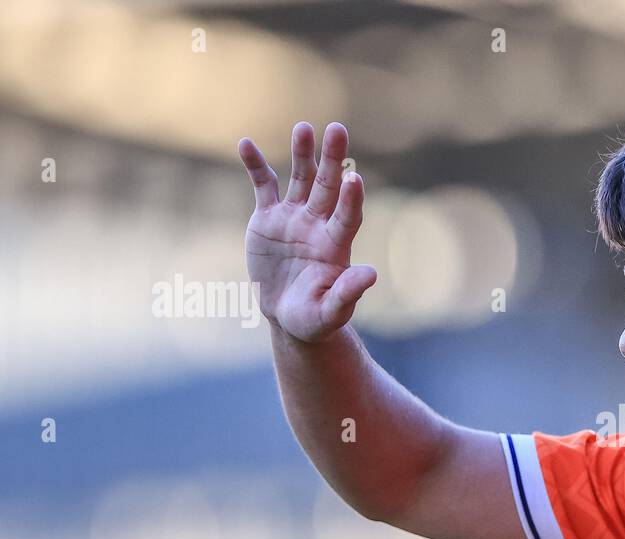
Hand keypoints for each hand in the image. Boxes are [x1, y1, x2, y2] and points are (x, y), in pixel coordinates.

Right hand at [238, 122, 376, 340]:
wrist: (288, 314)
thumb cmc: (315, 317)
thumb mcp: (330, 312)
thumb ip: (347, 293)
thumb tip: (370, 275)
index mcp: (335, 245)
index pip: (347, 216)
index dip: (351, 199)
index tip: (355, 179)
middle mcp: (318, 224)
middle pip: (328, 186)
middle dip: (332, 159)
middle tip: (337, 129)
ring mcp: (293, 217)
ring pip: (300, 178)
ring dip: (302, 153)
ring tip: (303, 127)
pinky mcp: (268, 217)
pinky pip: (262, 185)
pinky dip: (255, 165)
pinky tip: (246, 144)